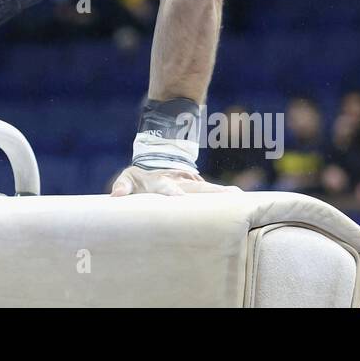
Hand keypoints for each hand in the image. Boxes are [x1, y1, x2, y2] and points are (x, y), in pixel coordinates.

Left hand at [110, 166, 240, 195]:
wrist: (157, 159)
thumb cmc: (141, 176)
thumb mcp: (128, 177)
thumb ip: (122, 185)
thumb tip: (115, 195)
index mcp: (159, 180)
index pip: (165, 185)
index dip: (170, 190)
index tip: (178, 196)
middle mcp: (179, 181)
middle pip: (196, 188)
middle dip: (211, 192)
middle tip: (228, 196)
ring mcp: (191, 184)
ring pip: (209, 190)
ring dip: (224, 194)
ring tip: (241, 198)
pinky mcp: (199, 188)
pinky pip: (214, 195)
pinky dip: (228, 198)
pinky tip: (244, 201)